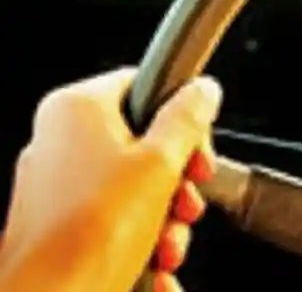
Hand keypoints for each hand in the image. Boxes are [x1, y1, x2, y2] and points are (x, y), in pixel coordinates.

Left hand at [0, 68, 221, 291]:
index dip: (182, 116)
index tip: (198, 147)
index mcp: (76, 110)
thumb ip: (187, 119)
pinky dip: (141, 236)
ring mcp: (57, 184)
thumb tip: (202, 90)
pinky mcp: (61, 223)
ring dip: (165, 216)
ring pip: (135, 185)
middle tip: (186, 199)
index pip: (145, 84)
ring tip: (167, 242)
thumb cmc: (89, 235)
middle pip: (145, 141)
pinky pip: (115, 217)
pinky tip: (153, 260)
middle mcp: (59, 140)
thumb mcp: (161, 163)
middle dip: (177, 180)